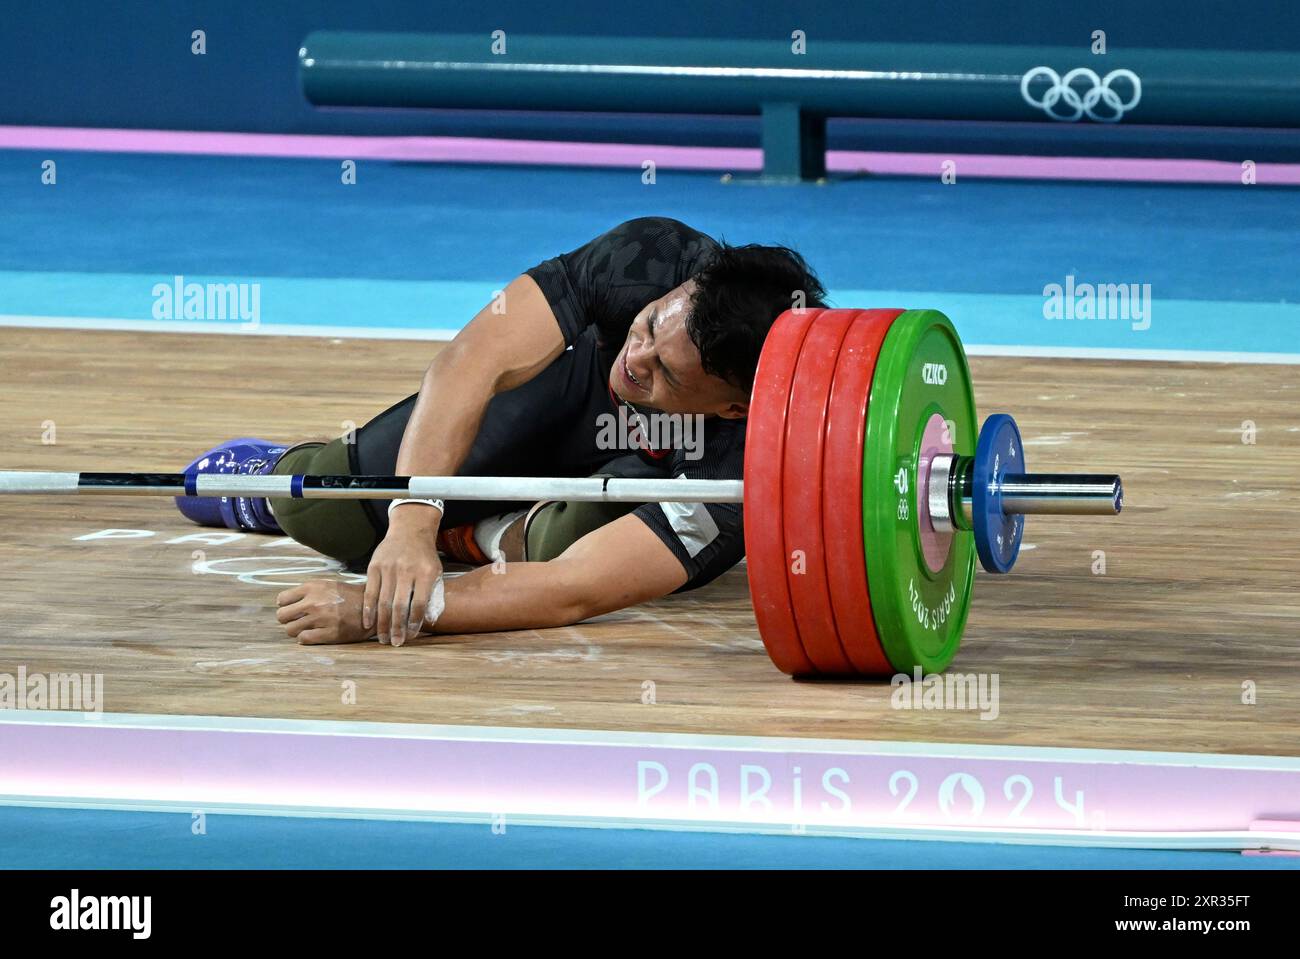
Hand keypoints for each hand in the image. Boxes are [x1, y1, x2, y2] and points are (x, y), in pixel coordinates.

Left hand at [276, 580, 371, 644]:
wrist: (372, 608)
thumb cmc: (349, 596)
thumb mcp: (328, 585)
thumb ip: (308, 592)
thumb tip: (284, 602)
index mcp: (313, 587)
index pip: (282, 599)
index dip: (285, 605)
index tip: (293, 609)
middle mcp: (314, 602)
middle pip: (282, 616)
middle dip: (288, 619)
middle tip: (297, 620)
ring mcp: (321, 619)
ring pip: (290, 630)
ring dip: (296, 630)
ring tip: (306, 628)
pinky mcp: (329, 633)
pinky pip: (303, 639)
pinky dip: (305, 638)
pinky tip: (313, 634)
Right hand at [363, 505, 445, 646]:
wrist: (410, 531)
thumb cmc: (425, 557)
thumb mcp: (436, 572)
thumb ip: (433, 595)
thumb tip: (429, 621)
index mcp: (426, 573)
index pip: (419, 604)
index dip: (415, 623)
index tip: (411, 636)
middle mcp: (407, 570)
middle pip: (399, 605)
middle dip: (397, 628)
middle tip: (395, 643)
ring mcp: (389, 568)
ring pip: (383, 601)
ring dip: (382, 623)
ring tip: (382, 639)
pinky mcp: (374, 566)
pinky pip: (369, 592)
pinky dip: (368, 609)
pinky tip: (368, 623)